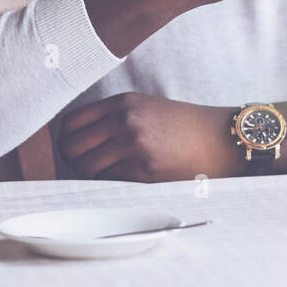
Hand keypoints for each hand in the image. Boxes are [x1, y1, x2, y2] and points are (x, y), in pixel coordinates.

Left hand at [60, 92, 241, 181]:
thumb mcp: (146, 108)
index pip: (70, 122)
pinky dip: (112, 183)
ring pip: (86, 168)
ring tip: (111, 173)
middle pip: (71, 147)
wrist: (220, 139)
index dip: (66, 140)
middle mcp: (124, 121)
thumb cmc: (184, 127)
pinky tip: (129, 178)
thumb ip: (113, 118)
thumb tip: (74, 143)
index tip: (76, 149)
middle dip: (75, 161)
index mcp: (123, 103)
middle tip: (90, 166)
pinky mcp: (143, 170)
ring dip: (93, 175)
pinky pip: (108, 181)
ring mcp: (133, 146)